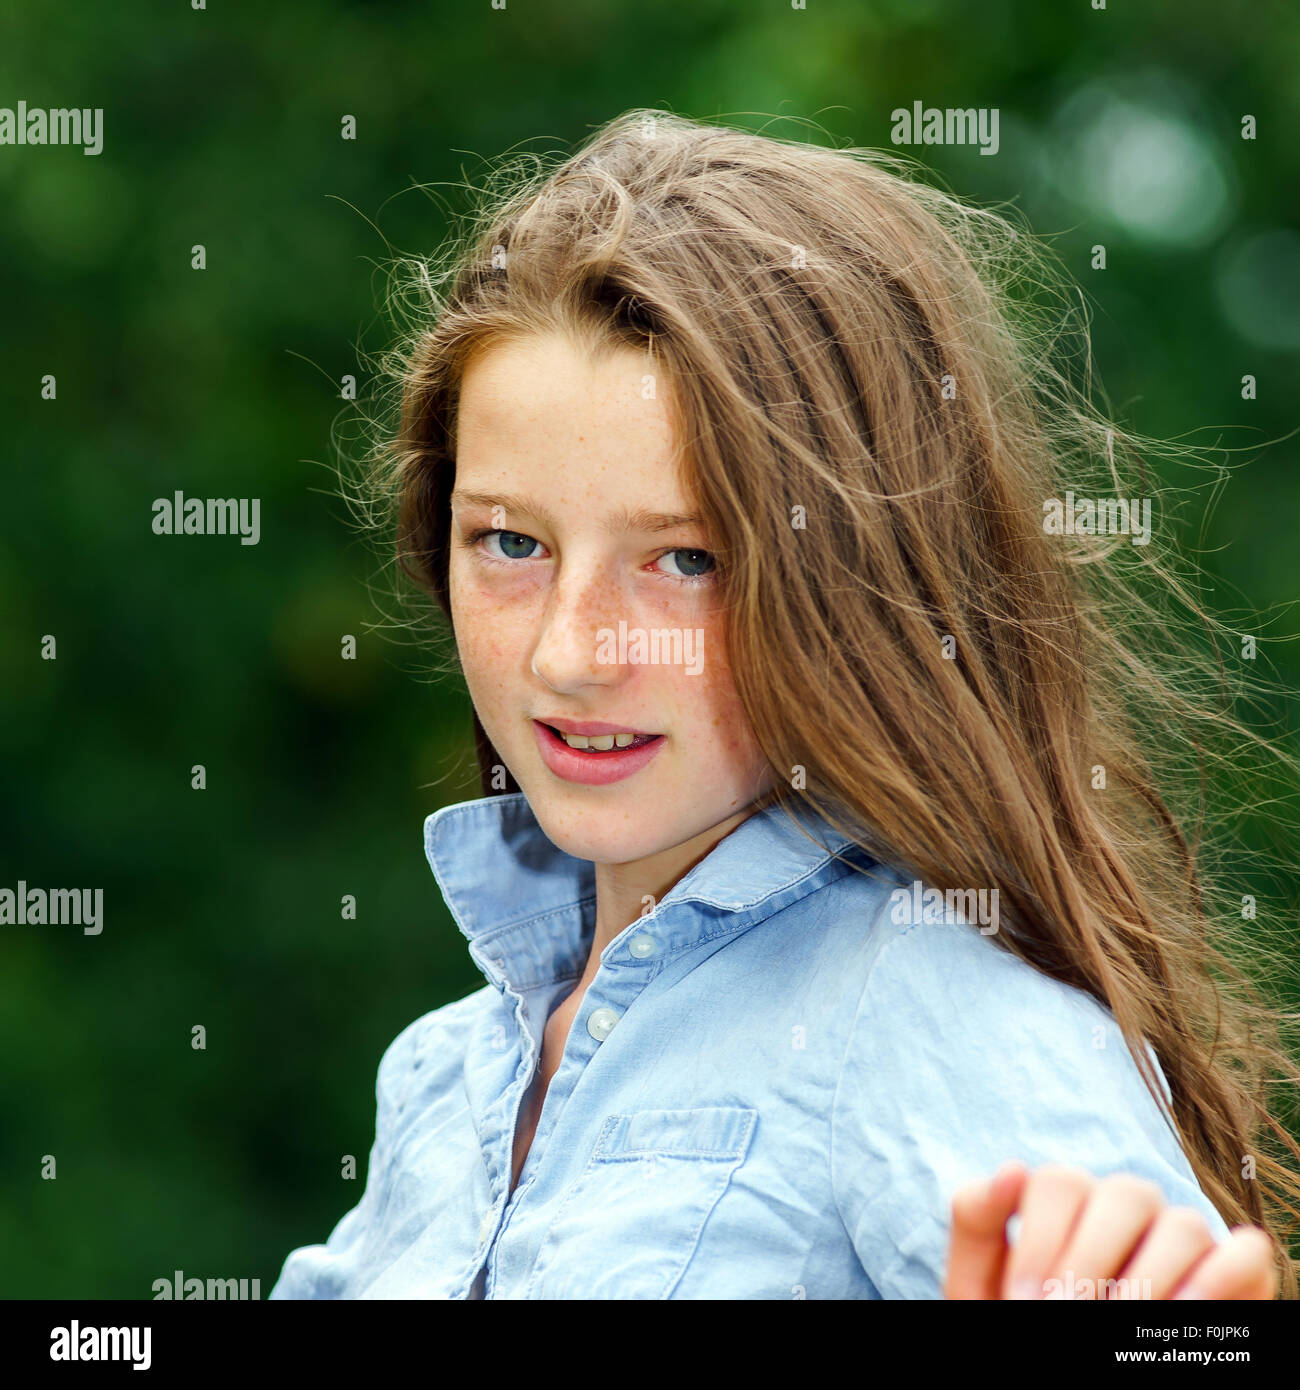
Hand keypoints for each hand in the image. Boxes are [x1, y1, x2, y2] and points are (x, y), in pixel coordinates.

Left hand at [944, 1160, 1276, 1298]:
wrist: (1060, 1374)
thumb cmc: (1024, 1320)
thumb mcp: (979, 1282)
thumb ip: (976, 1219)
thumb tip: (1014, 1165)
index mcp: (1067, 1200)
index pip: (1058, 1182)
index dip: (1041, 1241)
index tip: (1023, 1303)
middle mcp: (1126, 1208)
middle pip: (1123, 1194)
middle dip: (1089, 1263)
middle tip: (1067, 1316)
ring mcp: (1179, 1238)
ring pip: (1184, 1223)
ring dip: (1150, 1281)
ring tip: (1121, 1329)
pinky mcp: (1233, 1273)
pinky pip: (1245, 1252)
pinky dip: (1218, 1280)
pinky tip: (1181, 1315)